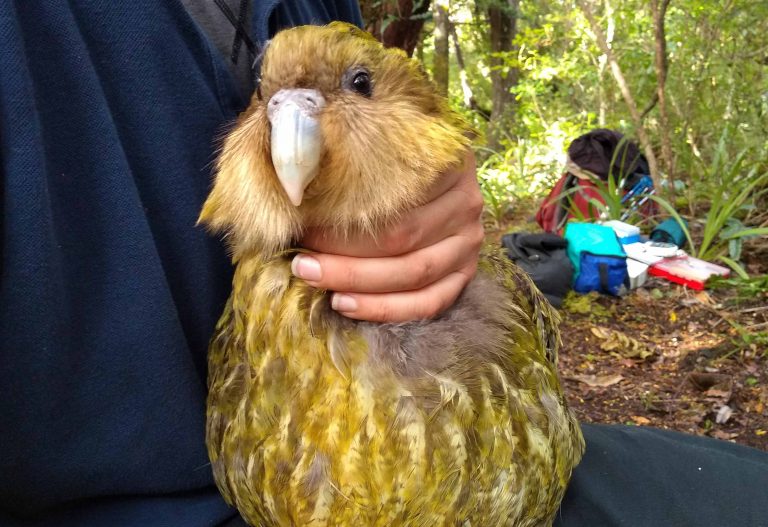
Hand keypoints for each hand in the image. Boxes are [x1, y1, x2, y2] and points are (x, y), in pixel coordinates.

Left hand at [291, 150, 483, 322]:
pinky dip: (387, 308)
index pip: (395, 196)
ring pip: (414, 274)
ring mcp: (469, 243)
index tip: (304, 222)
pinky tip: (347, 305)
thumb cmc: (390, 158)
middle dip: (345, 255)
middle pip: (403, 239)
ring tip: (315, 281)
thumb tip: (296, 181)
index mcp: (448, 163)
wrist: (434, 176)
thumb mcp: (376, 139)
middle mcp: (466, 204)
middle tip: (301, 261)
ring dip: (359, 284)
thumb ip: (344, 150)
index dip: (345, 214)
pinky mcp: (464, 274)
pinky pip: (430, 302)